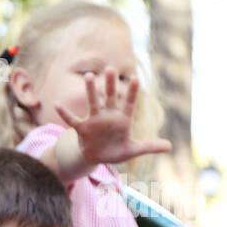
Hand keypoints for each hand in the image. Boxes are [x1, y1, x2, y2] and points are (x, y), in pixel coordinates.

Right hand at [56, 68, 171, 166]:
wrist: (97, 157)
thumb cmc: (116, 151)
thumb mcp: (133, 150)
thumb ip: (150, 146)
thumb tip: (170, 146)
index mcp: (123, 119)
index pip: (129, 103)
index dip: (131, 92)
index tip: (135, 79)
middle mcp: (108, 115)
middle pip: (110, 97)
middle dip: (110, 84)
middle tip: (110, 69)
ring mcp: (94, 120)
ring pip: (92, 102)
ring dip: (90, 91)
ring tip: (88, 76)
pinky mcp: (82, 128)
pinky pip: (72, 119)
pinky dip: (65, 113)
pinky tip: (56, 104)